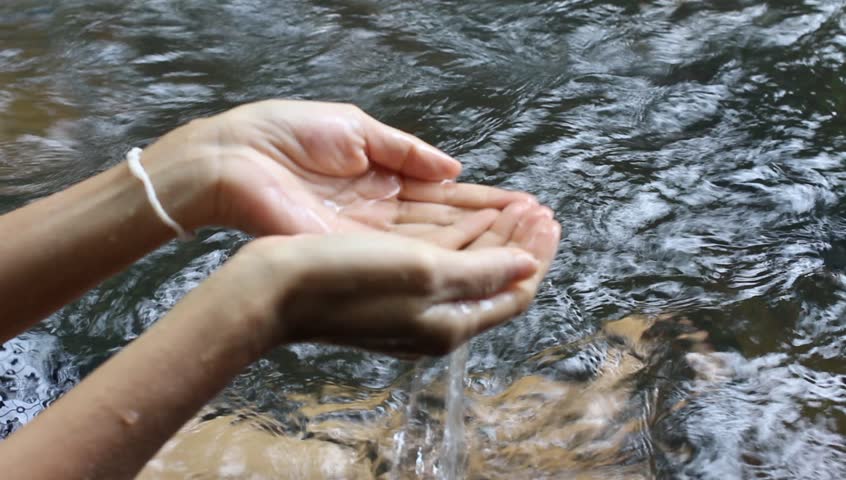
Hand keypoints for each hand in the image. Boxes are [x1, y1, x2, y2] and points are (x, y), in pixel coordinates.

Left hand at [142, 100, 534, 246]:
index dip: (480, 201)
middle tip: (538, 224)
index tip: (519, 204)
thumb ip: (407, 151)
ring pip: (436, 244)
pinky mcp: (355, 251)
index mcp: (380, 180)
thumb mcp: (359, 129)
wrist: (232, 157)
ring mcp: (369, 237)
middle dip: (492, 224)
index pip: (440, 197)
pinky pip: (409, 254)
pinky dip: (449, 254)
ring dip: (481, 242)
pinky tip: (487, 253)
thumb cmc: (284, 133)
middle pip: (446, 223)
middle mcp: (381, 215)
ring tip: (527, 238)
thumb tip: (454, 169)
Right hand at [231, 204, 559, 355]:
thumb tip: (529, 267)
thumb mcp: (422, 270)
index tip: (548, 216)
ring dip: (493, 235)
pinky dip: (460, 237)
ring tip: (514, 204)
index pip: (514, 290)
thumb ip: (482, 271)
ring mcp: (410, 305)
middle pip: (494, 278)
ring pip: (468, 267)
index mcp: (450, 324)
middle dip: (519, 241)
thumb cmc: (345, 277)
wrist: (272, 289)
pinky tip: (467, 215)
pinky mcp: (388, 287)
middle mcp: (435, 320)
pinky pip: (439, 261)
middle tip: (537, 206)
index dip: (536, 252)